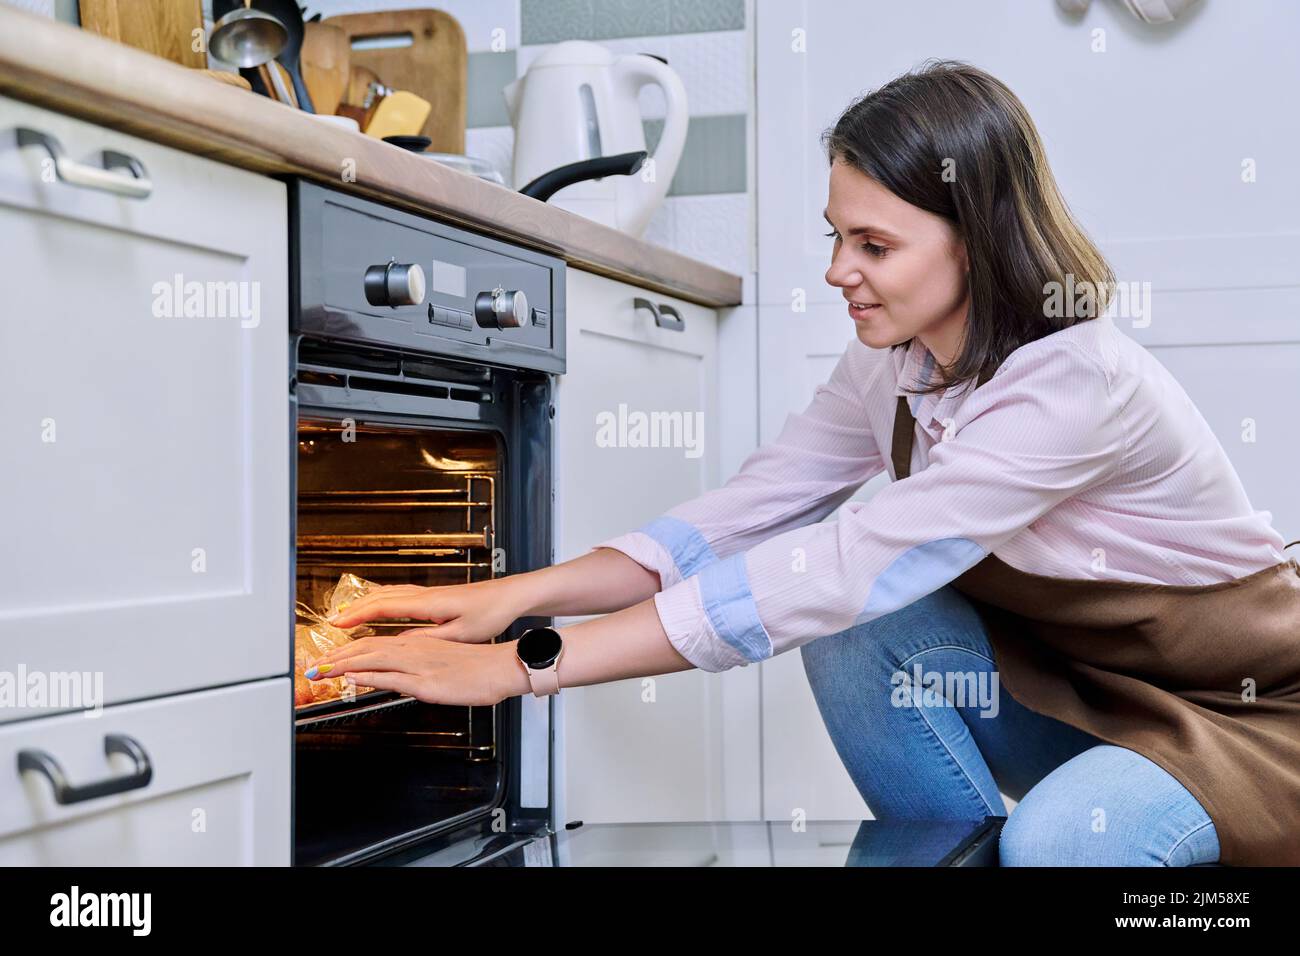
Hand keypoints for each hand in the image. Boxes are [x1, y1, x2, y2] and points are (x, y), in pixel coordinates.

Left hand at [305, 629, 529, 705]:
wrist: (501, 668)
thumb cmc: (478, 668)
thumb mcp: (443, 663)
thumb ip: (417, 668)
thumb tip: (395, 676)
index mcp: (418, 645)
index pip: (375, 644)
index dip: (349, 650)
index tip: (329, 657)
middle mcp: (415, 650)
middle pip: (367, 649)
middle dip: (337, 657)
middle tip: (314, 665)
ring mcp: (419, 665)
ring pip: (373, 659)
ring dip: (344, 664)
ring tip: (322, 670)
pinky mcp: (426, 682)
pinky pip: (391, 678)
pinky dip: (368, 676)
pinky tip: (352, 678)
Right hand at [326, 577, 530, 642]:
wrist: (510, 595)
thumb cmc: (491, 612)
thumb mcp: (459, 634)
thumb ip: (428, 639)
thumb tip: (401, 644)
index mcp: (428, 604)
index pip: (382, 607)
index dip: (357, 616)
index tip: (338, 624)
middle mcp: (425, 595)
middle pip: (380, 597)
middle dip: (354, 609)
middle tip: (333, 622)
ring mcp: (430, 592)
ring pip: (388, 593)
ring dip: (366, 603)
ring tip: (349, 614)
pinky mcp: (436, 595)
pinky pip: (400, 594)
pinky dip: (382, 599)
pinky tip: (380, 606)